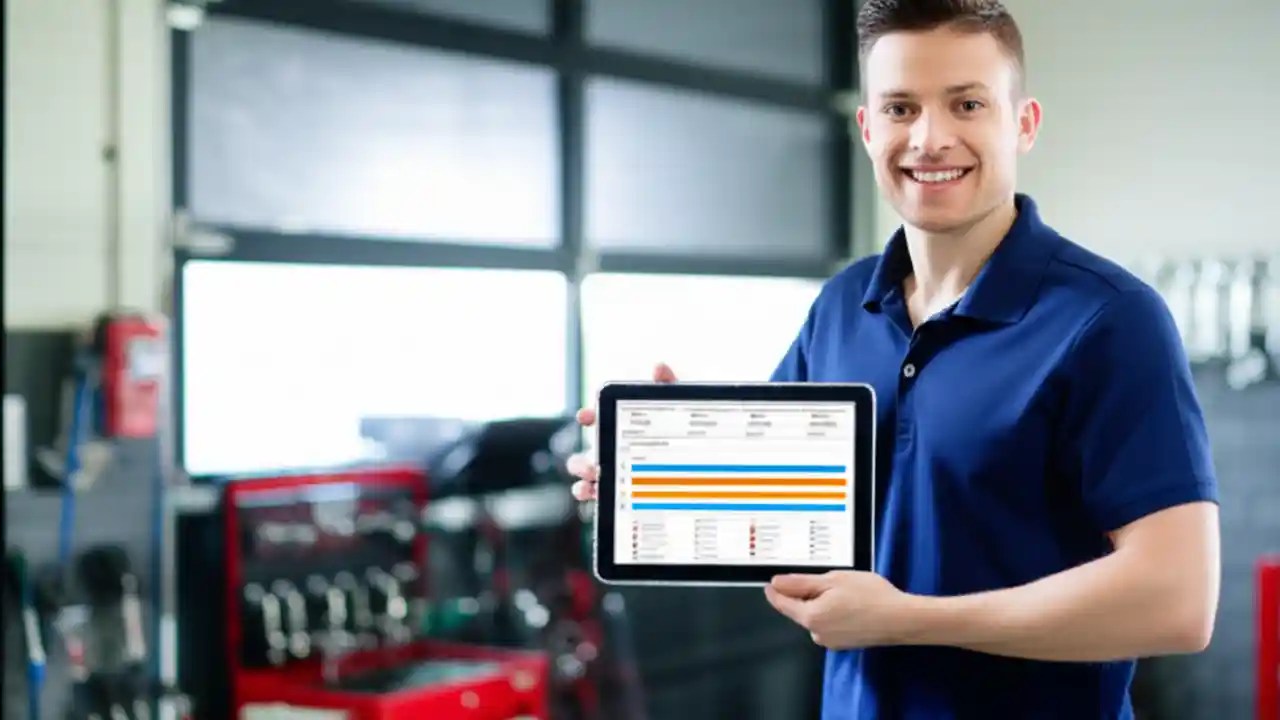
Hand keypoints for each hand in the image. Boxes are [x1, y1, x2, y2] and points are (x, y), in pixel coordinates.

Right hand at [568, 362, 678, 500]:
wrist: (703, 464)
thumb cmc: (682, 431)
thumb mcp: (678, 407)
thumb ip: (668, 386)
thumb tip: (658, 367)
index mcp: (622, 427)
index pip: (599, 418)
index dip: (589, 415)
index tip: (585, 416)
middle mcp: (613, 450)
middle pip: (587, 454)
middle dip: (582, 460)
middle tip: (594, 465)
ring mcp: (614, 473)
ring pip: (587, 477)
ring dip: (583, 481)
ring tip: (593, 484)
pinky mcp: (620, 493)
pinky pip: (598, 496)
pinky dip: (591, 496)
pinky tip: (597, 496)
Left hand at [764, 571, 919, 649]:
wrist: (900, 618)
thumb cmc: (870, 596)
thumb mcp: (832, 580)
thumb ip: (801, 583)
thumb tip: (776, 583)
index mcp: (811, 617)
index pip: (783, 604)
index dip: (775, 591)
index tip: (769, 584)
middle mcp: (817, 633)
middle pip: (800, 610)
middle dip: (804, 595)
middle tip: (822, 579)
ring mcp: (831, 641)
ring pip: (816, 617)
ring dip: (821, 603)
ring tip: (843, 591)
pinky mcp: (844, 643)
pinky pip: (829, 624)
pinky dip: (833, 612)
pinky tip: (850, 604)